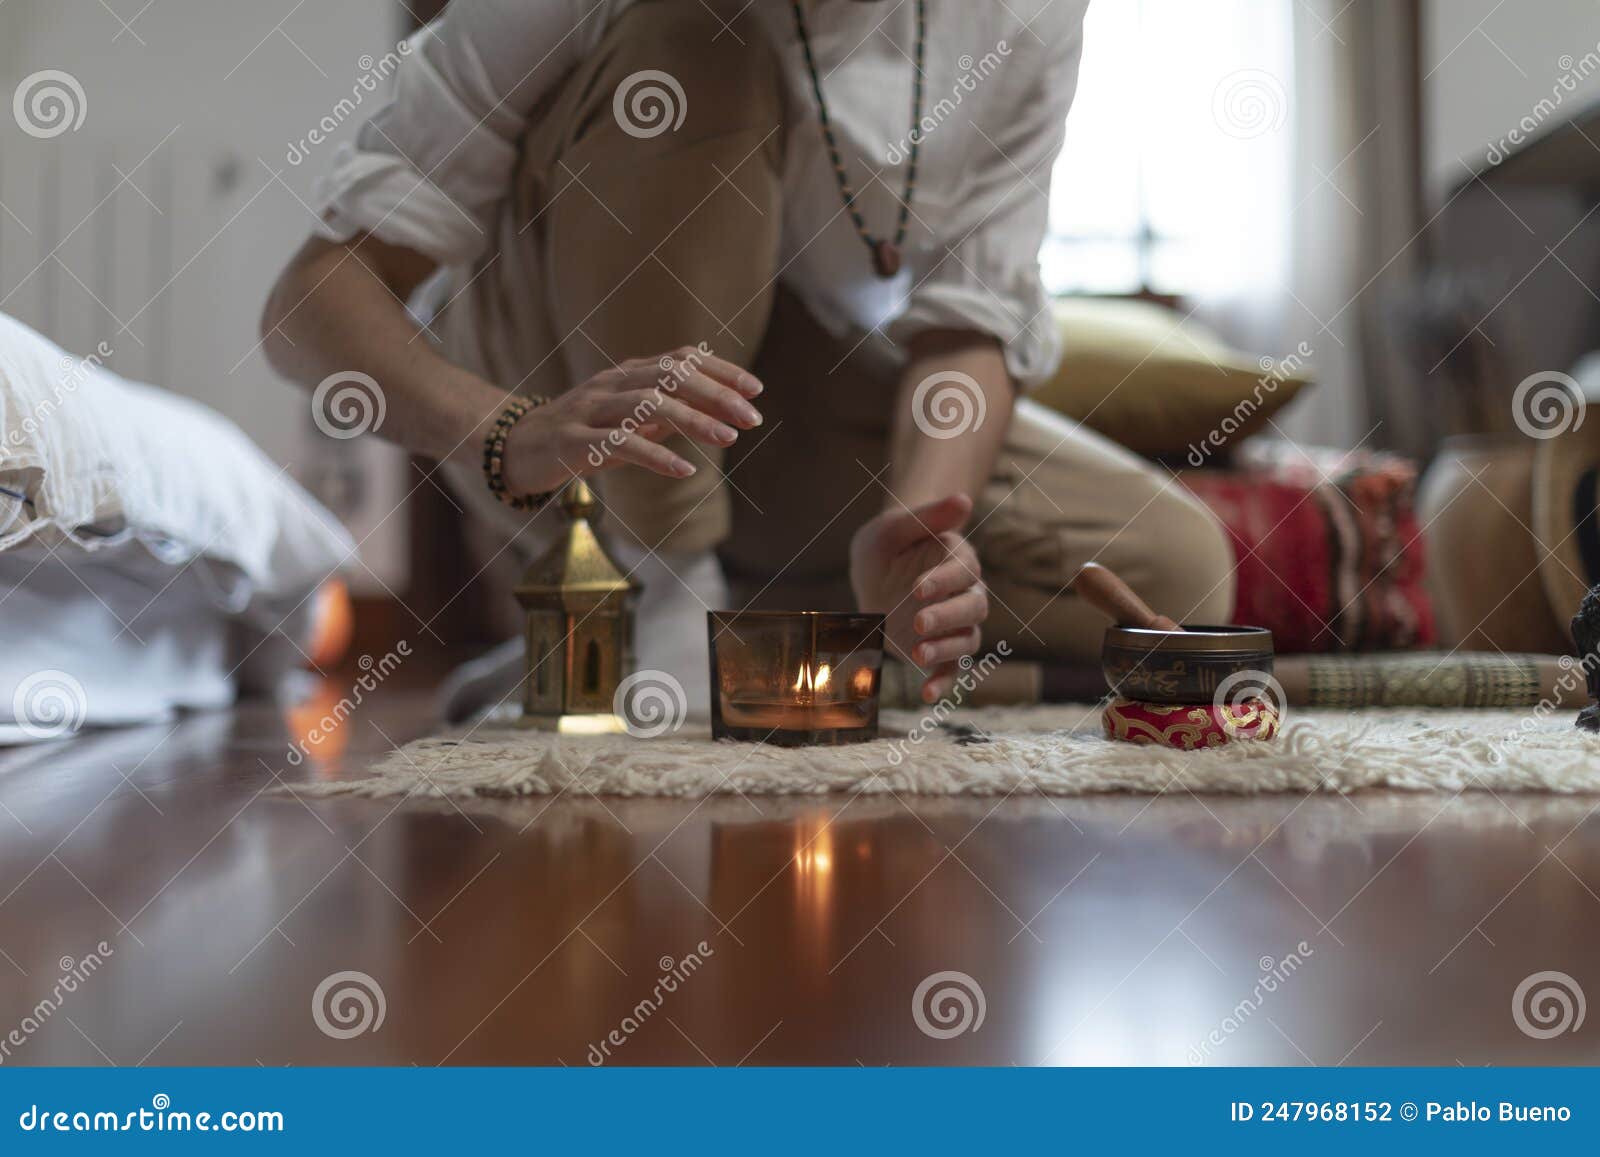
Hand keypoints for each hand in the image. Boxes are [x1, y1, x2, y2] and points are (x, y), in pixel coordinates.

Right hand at [501, 347, 762, 495]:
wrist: (513, 447)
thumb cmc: (578, 434)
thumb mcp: (627, 420)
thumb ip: (665, 412)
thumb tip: (712, 409)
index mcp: (626, 375)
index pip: (680, 359)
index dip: (719, 370)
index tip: (756, 389)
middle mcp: (610, 384)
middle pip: (669, 375)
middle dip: (715, 393)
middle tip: (752, 417)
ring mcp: (589, 410)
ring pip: (647, 404)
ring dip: (693, 420)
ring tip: (728, 438)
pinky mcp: (572, 442)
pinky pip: (618, 444)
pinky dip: (655, 456)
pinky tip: (684, 470)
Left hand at [849, 494, 988, 703]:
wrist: (874, 572)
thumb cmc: (887, 544)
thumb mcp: (896, 526)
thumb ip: (927, 516)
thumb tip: (964, 497)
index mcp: (958, 560)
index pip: (962, 571)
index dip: (944, 581)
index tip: (917, 588)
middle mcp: (964, 593)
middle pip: (973, 607)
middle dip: (947, 617)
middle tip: (918, 622)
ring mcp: (954, 624)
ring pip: (965, 640)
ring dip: (945, 649)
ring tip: (917, 656)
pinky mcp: (939, 648)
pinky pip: (950, 669)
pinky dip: (942, 683)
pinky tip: (926, 695)